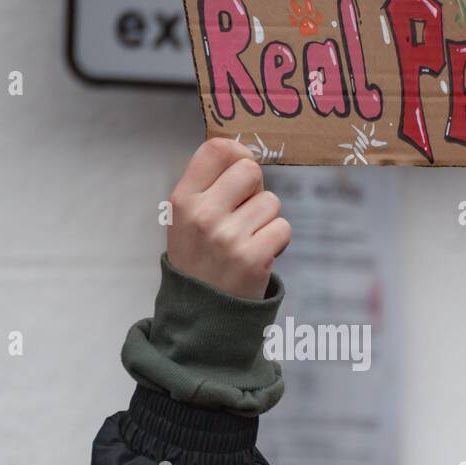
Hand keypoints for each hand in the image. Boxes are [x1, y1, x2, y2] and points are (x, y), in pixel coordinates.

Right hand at [166, 138, 290, 299]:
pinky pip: (283, 227)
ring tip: (247, 240)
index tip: (241, 167)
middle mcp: (203, 215)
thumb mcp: (186, 220)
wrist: (202, 315)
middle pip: (250, 170)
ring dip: (266, 220)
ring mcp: (228, 237)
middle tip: (244, 214)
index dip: (237, 152)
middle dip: (255, 190)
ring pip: (271, 202)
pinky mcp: (253, 257)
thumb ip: (209, 187)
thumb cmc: (200, 259)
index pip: (216, 149)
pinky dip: (277, 241)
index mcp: (182, 200)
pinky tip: (259, 255)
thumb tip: (246, 155)